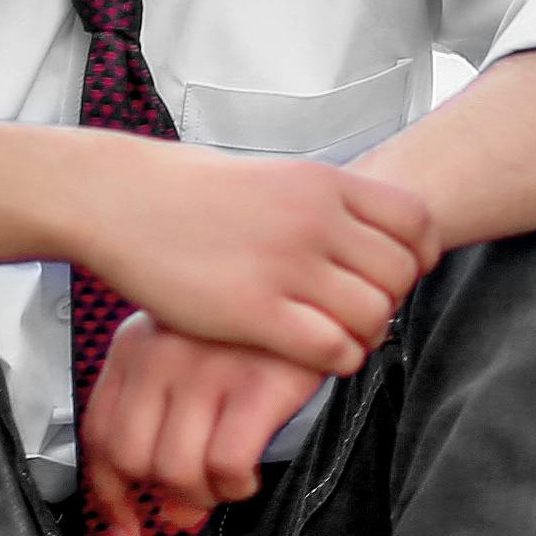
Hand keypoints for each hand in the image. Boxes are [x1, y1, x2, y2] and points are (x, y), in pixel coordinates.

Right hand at [65, 141, 435, 377]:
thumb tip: (368, 236)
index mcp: (323, 182)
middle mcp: (314, 219)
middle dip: (391, 300)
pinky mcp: (254, 311)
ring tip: (339, 336)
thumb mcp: (275, 177)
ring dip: (365, 334)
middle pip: (401, 274)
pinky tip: (317, 355)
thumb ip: (324, 204)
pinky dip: (338, 359)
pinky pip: (332, 348)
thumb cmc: (190, 191)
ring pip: (374, 314)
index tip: (397, 274)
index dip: (417, 256)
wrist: (118, 198)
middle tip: (361, 312)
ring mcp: (286, 265)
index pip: (416, 222)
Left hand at [81, 321, 330, 535]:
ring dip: (203, 496)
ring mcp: (207, 369)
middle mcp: (161, 355)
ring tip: (227, 485)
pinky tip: (249, 476)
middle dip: (163, 494)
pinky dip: (235, 486)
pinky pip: (226, 464)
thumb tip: (172, 512)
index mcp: (135, 346)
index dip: (109, 494)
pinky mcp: (258, 384)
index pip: (99, 434)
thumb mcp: (194, 362)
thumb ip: (169, 430)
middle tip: (192, 503)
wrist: (322, 286)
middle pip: (132, 459)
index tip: (125, 525)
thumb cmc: (258, 331)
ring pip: (176, 470)